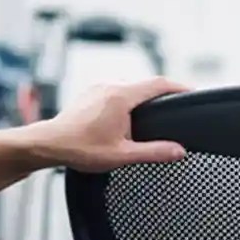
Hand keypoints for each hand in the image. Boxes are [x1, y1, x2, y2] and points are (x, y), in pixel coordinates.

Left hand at [32, 77, 190, 172]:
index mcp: (121, 97)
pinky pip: (116, 91)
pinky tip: (128, 116)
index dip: (179, 87)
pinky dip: (128, 99)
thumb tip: (178, 151)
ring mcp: (98, 88)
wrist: (47, 145)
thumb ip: (154, 152)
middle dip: (163, 95)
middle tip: (176, 107)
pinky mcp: (90, 94)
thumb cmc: (79, 149)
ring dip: (144, 98)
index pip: (159, 84)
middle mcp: (110, 87)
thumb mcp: (122, 155)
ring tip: (154, 114)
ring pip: (130, 87)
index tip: (192, 92)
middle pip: (146, 85)